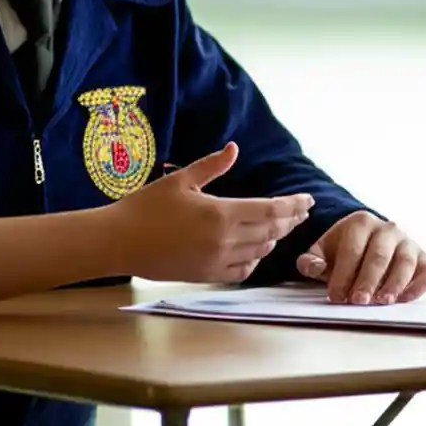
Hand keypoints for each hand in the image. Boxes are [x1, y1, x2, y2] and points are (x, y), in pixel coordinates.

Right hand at [107, 142, 312, 282]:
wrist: (118, 241)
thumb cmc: (145, 206)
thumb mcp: (180, 179)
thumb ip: (212, 166)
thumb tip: (234, 149)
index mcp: (222, 213)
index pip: (271, 210)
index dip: (294, 205)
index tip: (308, 200)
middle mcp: (225, 239)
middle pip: (272, 230)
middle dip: (290, 220)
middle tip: (302, 212)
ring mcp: (218, 260)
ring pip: (261, 251)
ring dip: (273, 238)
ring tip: (280, 227)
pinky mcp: (209, 276)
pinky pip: (244, 270)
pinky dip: (255, 259)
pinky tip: (257, 250)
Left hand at [295, 212, 425, 303]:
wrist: (367, 246)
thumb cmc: (343, 253)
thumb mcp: (321, 253)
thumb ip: (310, 260)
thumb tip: (316, 266)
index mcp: (361, 222)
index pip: (352, 249)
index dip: (343, 274)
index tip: (336, 296)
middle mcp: (388, 229)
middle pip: (379, 255)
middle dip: (368, 280)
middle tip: (359, 301)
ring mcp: (408, 243)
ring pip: (405, 262)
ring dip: (394, 283)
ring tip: (383, 302)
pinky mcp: (424, 258)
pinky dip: (420, 285)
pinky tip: (404, 299)